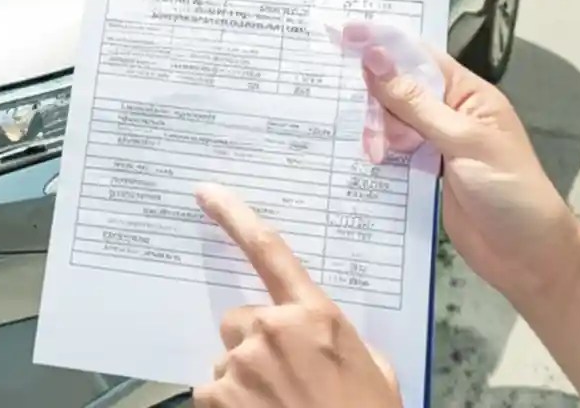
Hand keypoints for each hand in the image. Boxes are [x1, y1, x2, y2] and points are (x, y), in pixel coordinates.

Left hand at [191, 184, 400, 407]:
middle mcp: (271, 330)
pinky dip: (231, 407)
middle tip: (286, 380)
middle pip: (242, 319)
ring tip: (280, 406)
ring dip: (245, 380)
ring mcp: (240, 363)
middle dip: (255, 343)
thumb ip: (337, 337)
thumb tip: (317, 335)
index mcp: (315, 315)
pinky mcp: (217, 396)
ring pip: (229, 360)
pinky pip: (214, 392)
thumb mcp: (373, 370)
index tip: (206, 192)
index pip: (269, 251)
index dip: (234, 216)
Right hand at [353, 25, 579, 306]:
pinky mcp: (421, 172)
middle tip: (371, 132)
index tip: (342, 33)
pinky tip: (366, 161)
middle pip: (395, 88)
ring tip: (374, 156)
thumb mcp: (463, 142)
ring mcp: (434, 143)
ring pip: (388, 121)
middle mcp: (448, 112)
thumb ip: (414, 102)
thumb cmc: (509, 191)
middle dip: (376, 102)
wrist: (527, 257)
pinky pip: (389, 151)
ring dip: (376, 133)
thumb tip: (373, 57)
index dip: (382, 43)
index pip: (419, 56)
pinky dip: (376, 153)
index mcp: (467, 94)